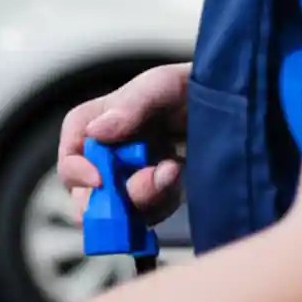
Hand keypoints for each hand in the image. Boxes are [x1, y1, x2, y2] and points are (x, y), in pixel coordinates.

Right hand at [58, 62, 189, 224]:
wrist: (230, 104)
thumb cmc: (190, 86)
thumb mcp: (161, 85)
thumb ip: (130, 106)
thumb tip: (97, 132)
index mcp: (97, 122)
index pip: (70, 150)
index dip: (77, 170)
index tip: (100, 179)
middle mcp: (107, 155)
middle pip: (87, 192)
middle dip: (116, 196)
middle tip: (151, 180)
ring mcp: (128, 178)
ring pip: (116, 210)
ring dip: (146, 199)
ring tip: (173, 171)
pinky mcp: (151, 196)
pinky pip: (145, 217)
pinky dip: (162, 204)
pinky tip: (178, 181)